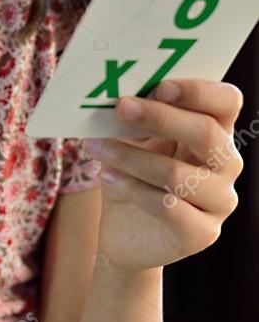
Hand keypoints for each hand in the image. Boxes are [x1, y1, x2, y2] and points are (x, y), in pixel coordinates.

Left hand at [84, 79, 243, 272]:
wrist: (126, 234)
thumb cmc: (132, 177)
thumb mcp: (132, 142)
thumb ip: (135, 119)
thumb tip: (119, 95)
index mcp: (215, 133)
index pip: (227, 102)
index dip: (198, 91)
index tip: (159, 86)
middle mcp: (226, 165)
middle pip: (207, 133)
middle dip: (159, 117)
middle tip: (120, 108)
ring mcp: (219, 201)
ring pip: (178, 174)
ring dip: (130, 157)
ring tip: (96, 147)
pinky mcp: (202, 233)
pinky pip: (168, 208)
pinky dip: (131, 188)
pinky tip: (106, 177)